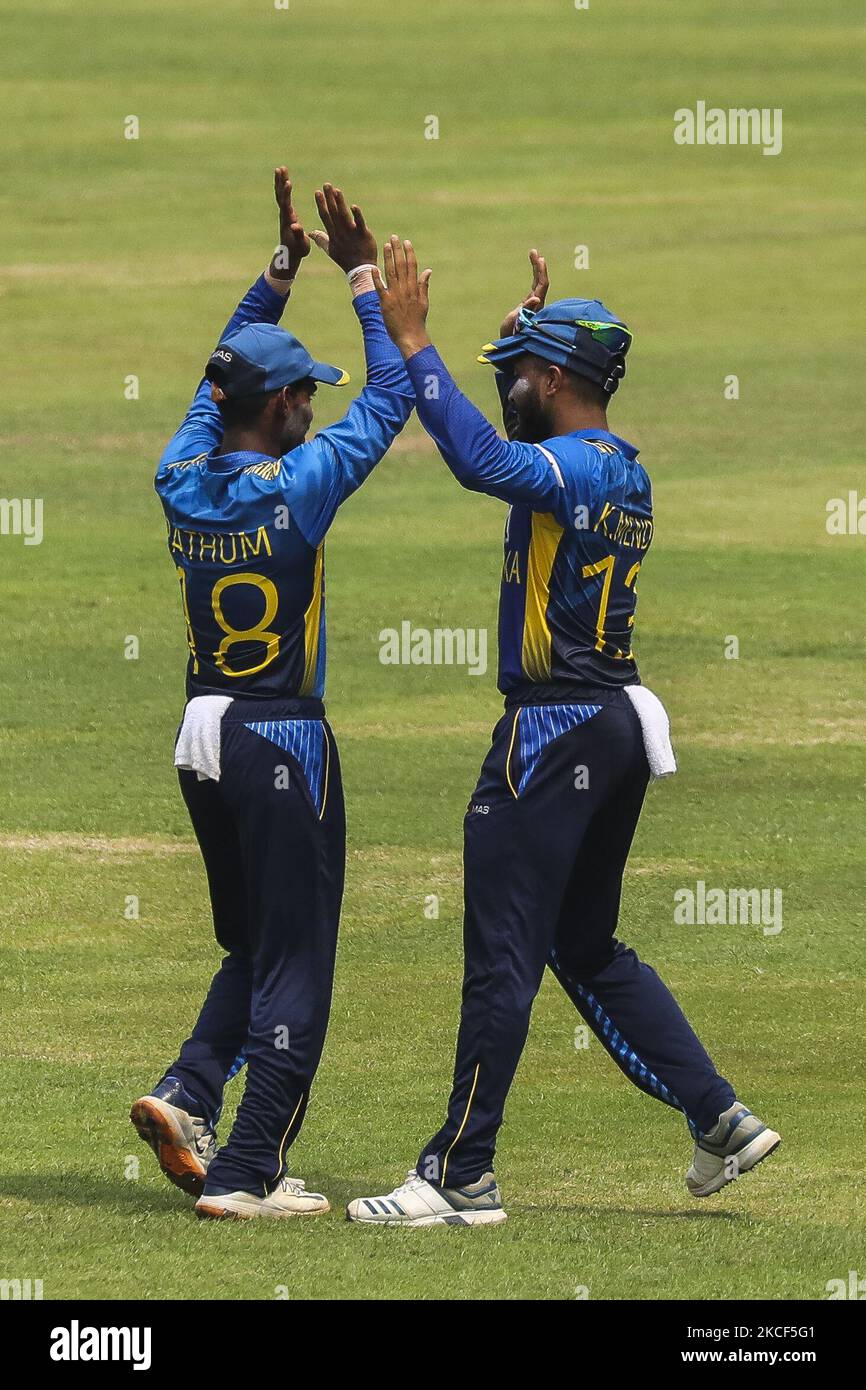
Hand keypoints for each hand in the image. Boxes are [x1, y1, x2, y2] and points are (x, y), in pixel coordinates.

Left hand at [269, 166, 310, 280]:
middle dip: (280, 182)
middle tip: (280, 169)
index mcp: (288, 220)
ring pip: (280, 194)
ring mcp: (284, 213)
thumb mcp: (301, 244)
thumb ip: (299, 235)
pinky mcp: (286, 213)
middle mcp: (284, 215)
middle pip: (280, 195)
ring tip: (281, 168)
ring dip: (280, 181)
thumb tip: (295, 225)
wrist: (289, 254)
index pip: (285, 204)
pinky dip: (283, 187)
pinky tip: (285, 179)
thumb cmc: (297, 250)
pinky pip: (283, 197)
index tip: (288, 182)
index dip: (286, 194)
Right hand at [310, 184, 376, 271]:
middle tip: (326, 185)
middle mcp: (341, 233)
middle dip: (329, 199)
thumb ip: (321, 239)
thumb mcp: (330, 250)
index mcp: (333, 235)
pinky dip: (357, 215)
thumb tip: (310, 233)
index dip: (321, 204)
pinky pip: (360, 224)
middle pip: (333, 213)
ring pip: (344, 216)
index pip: (325, 217)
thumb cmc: (345, 259)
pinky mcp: (363, 235)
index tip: (317, 192)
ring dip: (340, 203)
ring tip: (336, 190)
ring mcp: (352, 233)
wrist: (360, 270)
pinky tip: (354, 206)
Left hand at [371, 235, 431, 357]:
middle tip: (394, 237)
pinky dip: (377, 278)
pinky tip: (374, 268)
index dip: (409, 253)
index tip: (406, 242)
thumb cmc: (417, 321)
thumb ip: (424, 285)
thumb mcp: (424, 302)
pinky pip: (380, 288)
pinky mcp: (385, 304)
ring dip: (388, 258)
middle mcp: (405, 289)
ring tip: (386, 246)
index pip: (412, 266)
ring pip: (391, 273)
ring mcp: (395, 296)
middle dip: (397, 250)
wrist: (411, 337)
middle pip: (401, 266)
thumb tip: (428, 270)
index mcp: (414, 288)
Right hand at [499, 249, 548, 336]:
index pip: (542, 285)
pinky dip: (534, 275)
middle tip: (534, 251)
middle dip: (538, 266)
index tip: (539, 259)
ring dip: (537, 268)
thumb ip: (526, 310)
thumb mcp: (516, 322)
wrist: (511, 345)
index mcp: (536, 306)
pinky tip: (534, 268)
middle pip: (541, 281)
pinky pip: (535, 286)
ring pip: (539, 282)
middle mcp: (538, 303)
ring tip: (534, 254)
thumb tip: (537, 298)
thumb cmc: (512, 336)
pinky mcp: (529, 304)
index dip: (541, 272)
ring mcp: (534, 303)